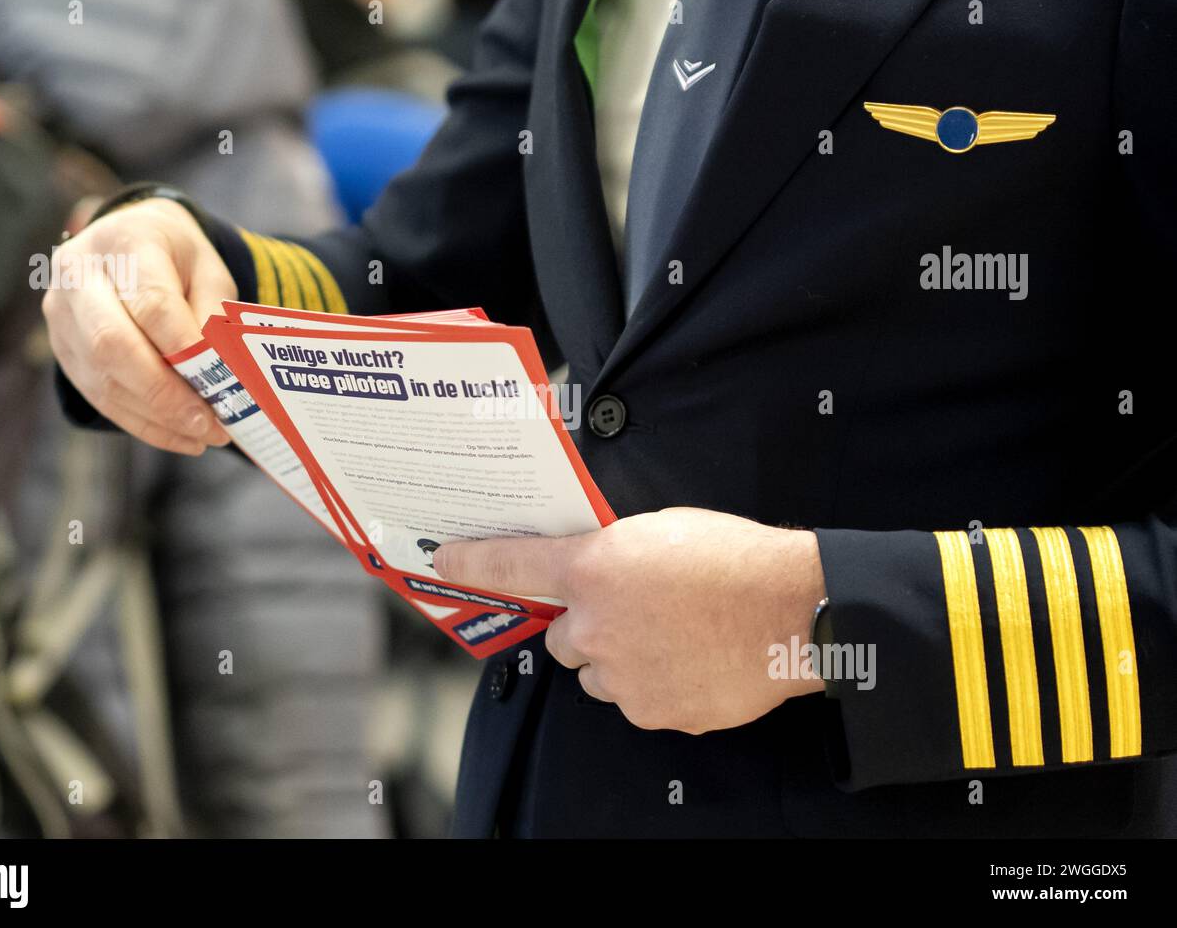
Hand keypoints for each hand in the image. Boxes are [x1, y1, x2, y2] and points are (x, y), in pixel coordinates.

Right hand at [41, 198, 235, 453]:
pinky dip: (143, 423)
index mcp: (124, 243)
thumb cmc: (176, 258)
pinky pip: (99, 396)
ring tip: (204, 435)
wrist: (129, 241)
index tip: (223, 386)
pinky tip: (180, 437)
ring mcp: (62, 314)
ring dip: (158, 417)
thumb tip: (224, 375)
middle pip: (113, 344)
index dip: (186, 352)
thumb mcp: (208, 270)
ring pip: (103, 379)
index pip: (152, 305)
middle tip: (210, 425)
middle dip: (166, 394)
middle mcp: (78, 275)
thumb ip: (213, 315)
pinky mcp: (63, 349)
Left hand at [434, 508, 826, 733]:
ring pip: (598, 674)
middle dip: (588, 627)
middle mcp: (595, 625)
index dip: (472, 563)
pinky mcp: (654, 710)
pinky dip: (654, 684)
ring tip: (673, 636)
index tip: (443, 562)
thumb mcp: (660, 530)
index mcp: (593, 568)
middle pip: (562, 637)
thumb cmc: (734, 559)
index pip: (511, 565)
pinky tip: (691, 660)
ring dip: (620, 659)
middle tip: (635, 610)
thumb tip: (592, 570)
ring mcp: (623, 675)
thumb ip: (611, 552)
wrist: (795, 611)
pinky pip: (636, 699)